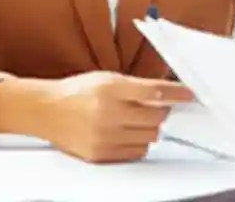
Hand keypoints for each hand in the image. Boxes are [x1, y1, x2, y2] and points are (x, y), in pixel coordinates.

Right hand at [0, 71, 193, 162]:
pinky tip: (127, 133)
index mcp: (110, 89)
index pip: (154, 92)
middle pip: (156, 118)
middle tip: (155, 107)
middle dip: (161, 112)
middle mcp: (108, 113)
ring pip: (149, 137)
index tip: (189, 95)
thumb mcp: (107, 78)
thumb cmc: (78, 92)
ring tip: (135, 120)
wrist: (45, 110)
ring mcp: (104, 137)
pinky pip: (136, 153)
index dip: (176, 93)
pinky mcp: (101, 155)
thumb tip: (168, 95)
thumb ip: (137, 87)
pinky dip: (138, 143)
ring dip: (150, 128)